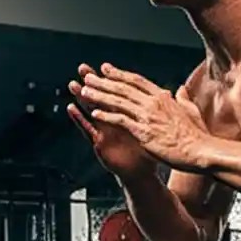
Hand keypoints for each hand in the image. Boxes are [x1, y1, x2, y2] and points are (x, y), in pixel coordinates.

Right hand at [67, 65, 157, 182]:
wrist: (143, 174)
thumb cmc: (149, 152)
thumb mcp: (157, 128)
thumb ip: (160, 110)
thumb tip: (169, 94)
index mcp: (127, 115)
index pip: (118, 94)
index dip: (111, 80)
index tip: (104, 66)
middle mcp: (113, 121)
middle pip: (102, 98)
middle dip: (92, 83)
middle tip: (82, 68)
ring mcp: (105, 131)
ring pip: (91, 111)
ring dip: (81, 97)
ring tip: (72, 84)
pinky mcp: (100, 143)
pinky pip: (87, 130)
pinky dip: (79, 119)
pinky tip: (71, 108)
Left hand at [74, 63, 208, 171]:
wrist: (200, 151)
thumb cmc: (197, 135)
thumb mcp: (191, 111)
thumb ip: (183, 99)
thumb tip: (180, 89)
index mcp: (163, 97)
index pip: (136, 81)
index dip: (119, 74)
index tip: (105, 69)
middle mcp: (153, 103)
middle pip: (123, 88)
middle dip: (103, 82)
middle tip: (88, 76)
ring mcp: (147, 116)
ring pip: (118, 101)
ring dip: (99, 95)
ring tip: (84, 91)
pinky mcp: (143, 132)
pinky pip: (120, 120)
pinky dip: (106, 115)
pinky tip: (94, 113)